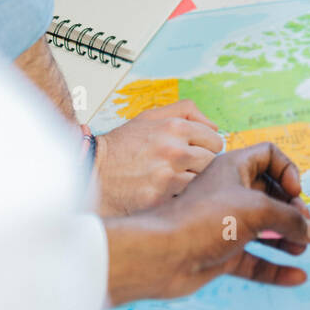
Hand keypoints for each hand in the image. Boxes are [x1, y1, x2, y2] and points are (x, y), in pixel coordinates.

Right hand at [96, 101, 223, 215]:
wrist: (93, 170)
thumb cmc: (123, 145)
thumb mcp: (150, 117)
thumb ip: (185, 111)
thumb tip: (214, 126)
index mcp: (175, 127)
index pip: (215, 140)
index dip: (207, 148)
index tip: (195, 153)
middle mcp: (174, 149)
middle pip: (212, 162)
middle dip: (201, 166)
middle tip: (184, 169)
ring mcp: (168, 175)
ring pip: (201, 182)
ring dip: (191, 183)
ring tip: (174, 181)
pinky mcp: (160, 197)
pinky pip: (185, 198)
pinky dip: (179, 198)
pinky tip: (165, 193)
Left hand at [105, 141, 309, 303]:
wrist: (161, 255)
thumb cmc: (205, 220)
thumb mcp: (257, 210)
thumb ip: (291, 220)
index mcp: (234, 168)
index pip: (269, 156)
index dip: (288, 171)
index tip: (295, 191)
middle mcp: (230, 193)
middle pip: (272, 195)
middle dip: (293, 210)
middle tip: (305, 226)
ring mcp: (226, 225)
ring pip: (265, 229)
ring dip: (287, 238)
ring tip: (304, 248)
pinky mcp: (222, 254)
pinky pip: (255, 260)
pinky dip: (275, 267)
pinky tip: (297, 276)